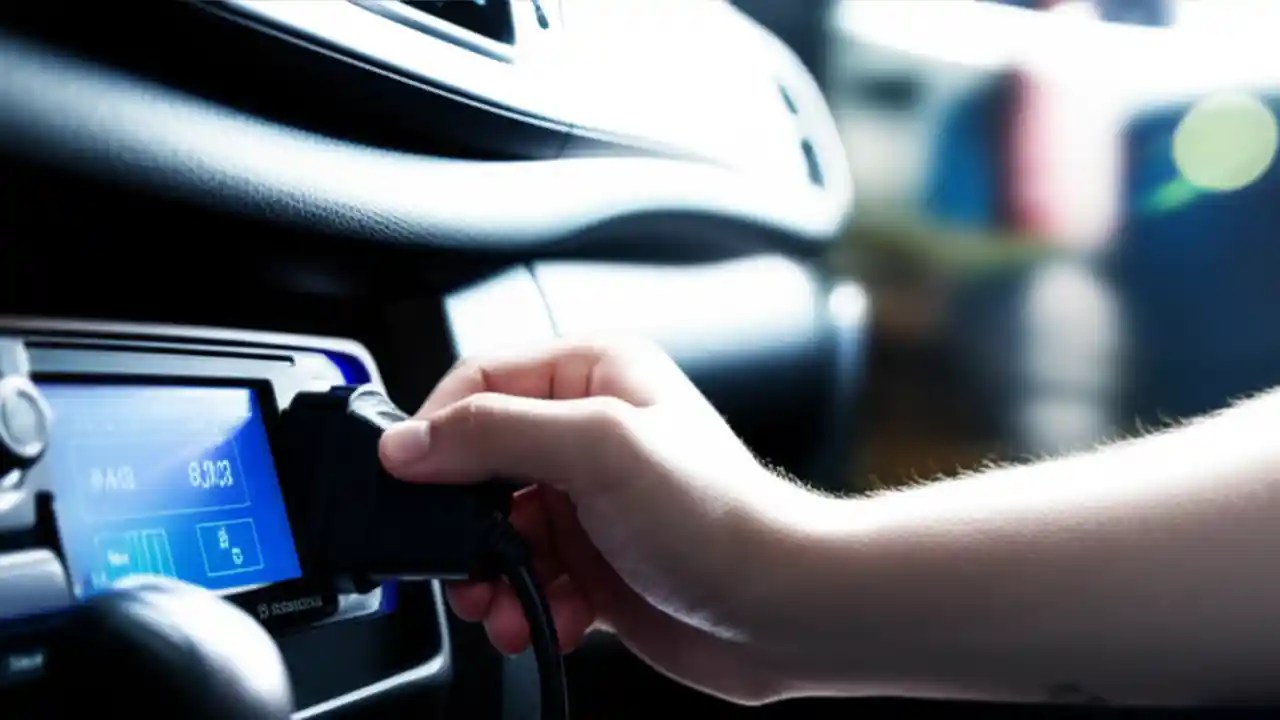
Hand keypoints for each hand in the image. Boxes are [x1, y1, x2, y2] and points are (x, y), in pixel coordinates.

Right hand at [378, 337, 802, 703]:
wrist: (781, 611)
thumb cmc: (721, 519)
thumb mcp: (600, 449)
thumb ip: (496, 434)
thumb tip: (409, 442)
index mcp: (593, 373)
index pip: (479, 381)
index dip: (435, 430)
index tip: (408, 480)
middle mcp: (588, 431)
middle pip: (477, 463)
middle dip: (460, 520)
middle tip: (458, 559)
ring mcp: (589, 500)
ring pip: (494, 530)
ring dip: (488, 575)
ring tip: (501, 604)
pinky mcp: (594, 561)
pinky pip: (526, 578)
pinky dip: (524, 605)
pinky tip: (546, 619)